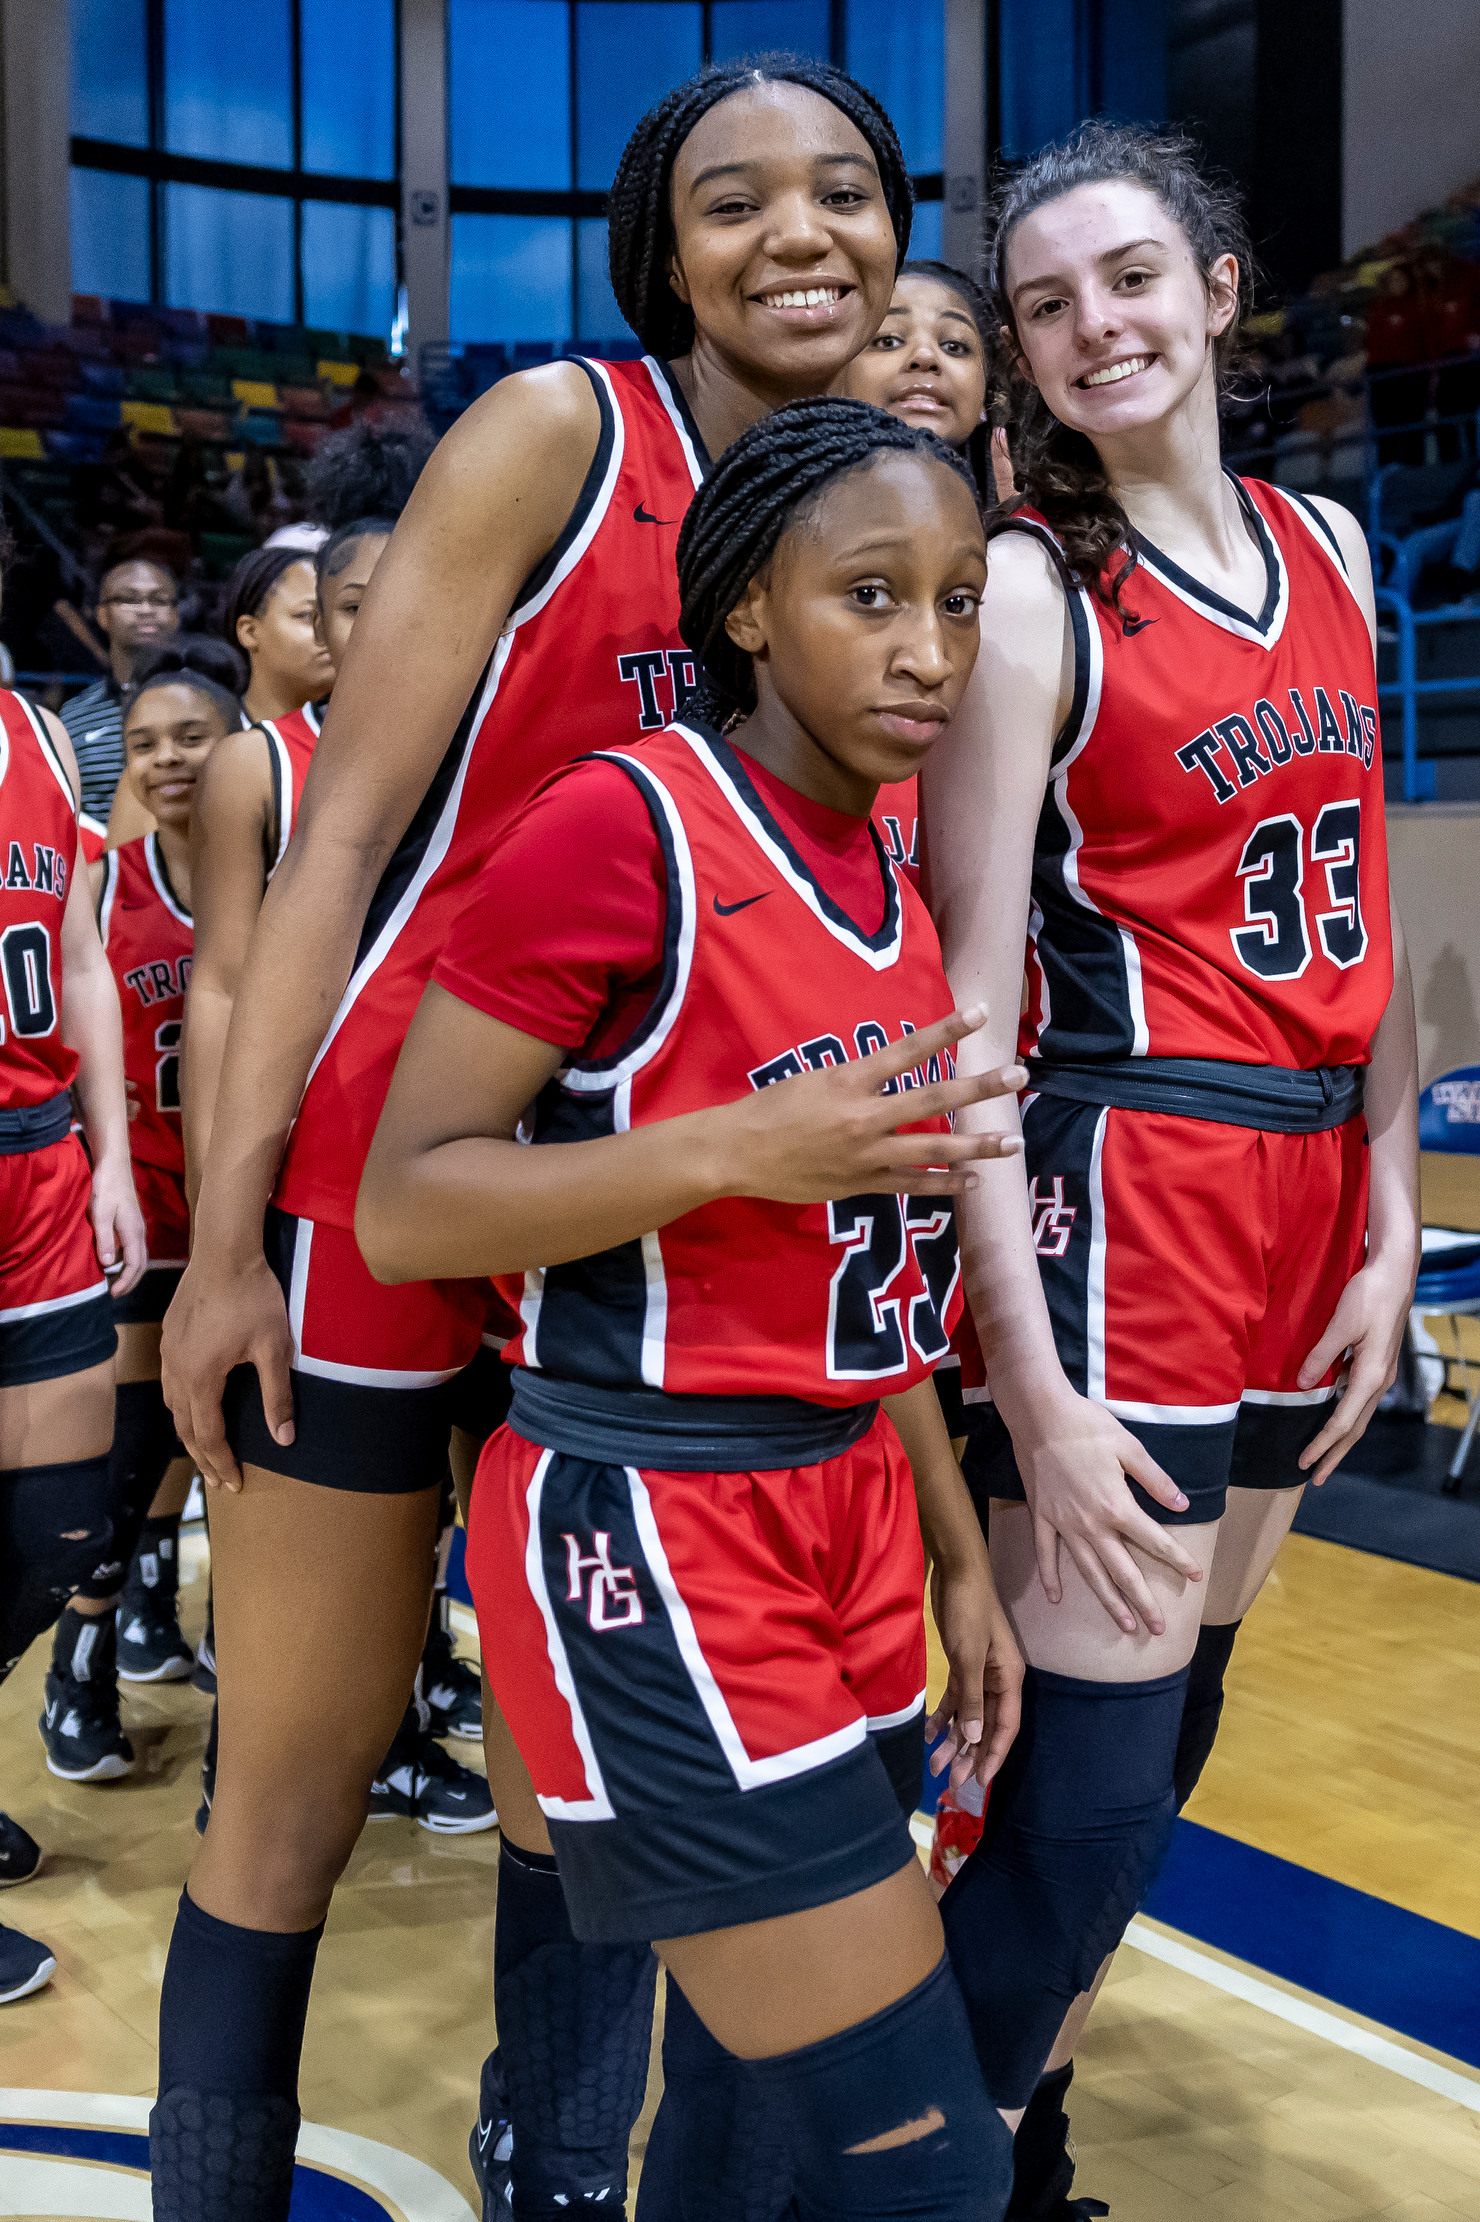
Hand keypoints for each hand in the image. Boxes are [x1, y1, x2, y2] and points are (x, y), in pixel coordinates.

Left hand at [90, 1154, 146, 1296]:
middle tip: (116, 1293)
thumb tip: (107, 1265)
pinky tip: (113, 1259)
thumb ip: (104, 1239)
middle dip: (131, 1281)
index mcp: (133, 1232)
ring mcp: (136, 1226)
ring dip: (130, 1270)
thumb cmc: (106, 1186)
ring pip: (138, 1255)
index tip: (113, 1293)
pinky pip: (133, 1247)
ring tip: (116, 1280)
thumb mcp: (100, 1213)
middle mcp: (139, 1231)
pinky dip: (127, 1259)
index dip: (126, 1282)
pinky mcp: (131, 1221)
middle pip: (141, 1263)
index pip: (134, 1265)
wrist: (113, 1163)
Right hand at [161, 1248, 294, 1491]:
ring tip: (207, 1448)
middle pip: (184, 1429)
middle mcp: (177, 1370)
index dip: (223, 1463)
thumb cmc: (254, 1297)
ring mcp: (168, 1352)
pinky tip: (196, 1403)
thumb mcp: (274, 1348)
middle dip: (202, 1458)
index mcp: (201, 1379)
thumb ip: (277, 1396)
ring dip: (188, 1432)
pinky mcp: (169, 1336)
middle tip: (219, 1481)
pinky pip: (170, 1382)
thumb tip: (284, 1439)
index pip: (209, 1436)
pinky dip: (182, 1405)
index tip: (235, 1484)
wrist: (225, 1252)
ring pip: (172, 1406)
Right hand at [723, 1007, 1025, 1203]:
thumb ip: (855, 1078)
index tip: (981, 1014)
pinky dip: (943, 1184)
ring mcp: (866, 1154)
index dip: (947, 1030)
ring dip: (977, 1144)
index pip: (909, 1049)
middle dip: (980, 1087)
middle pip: (934, 1097)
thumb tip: (890, 1074)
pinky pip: (912, 1185)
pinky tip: (971, 1181)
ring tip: (1012, 1141)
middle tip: (1018, 1076)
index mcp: (850, 1080)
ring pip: (933, 1147)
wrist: (736, 1153)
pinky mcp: (862, 1184)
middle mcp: (865, 1116)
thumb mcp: (812, 1078)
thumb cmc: (768, 1109)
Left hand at [924, 1547, 1022, 1792]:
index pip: (1006, 1727)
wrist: (958, 1573)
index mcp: (1010, 1679)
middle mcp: (998, 1680)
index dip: (994, 1755)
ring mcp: (980, 1673)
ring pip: (969, 1715)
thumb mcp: (970, 1656)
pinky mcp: (963, 1665)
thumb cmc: (969, 1612)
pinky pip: (957, 1698)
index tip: (979, 1781)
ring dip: (954, 1740)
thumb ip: (973, 1698)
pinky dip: (945, 1716)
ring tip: (935, 1765)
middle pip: (986, 1726)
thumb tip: (976, 1738)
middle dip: (970, 1754)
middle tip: (952, 1782)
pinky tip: (929, 1733)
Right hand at [1010, 1385, 1202, 1635]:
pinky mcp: (1042, 1518)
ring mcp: (1064, 1525)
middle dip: (1143, 1602)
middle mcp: (1092, 1524)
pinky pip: (1047, 1554)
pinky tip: (1056, 1598)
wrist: (1040, 1416)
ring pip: (1089, 1572)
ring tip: (1123, 1625)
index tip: (1196, 1576)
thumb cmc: (1088, 1427)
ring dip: (1108, 1601)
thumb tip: (1183, 1505)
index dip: (1177, 1559)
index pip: (1154, 1541)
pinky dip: (1050, 1578)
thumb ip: (1156, 1480)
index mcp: (1117, 1506)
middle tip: (1158, 1629)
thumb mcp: (1130, 1447)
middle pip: (1122, 1571)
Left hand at [1296, 1254, 1414, 1484]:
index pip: (1343, 1422)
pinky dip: (1344, 1415)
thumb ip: (1321, 1356)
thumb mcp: (1340, 1324)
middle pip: (1355, 1429)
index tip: (1305, 1463)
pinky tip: (1329, 1418)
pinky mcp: (1376, 1365)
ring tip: (1322, 1455)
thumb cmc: (1369, 1295)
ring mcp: (1381, 1374)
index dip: (1322, 1444)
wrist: (1395, 1276)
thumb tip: (1303, 1386)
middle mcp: (1379, 1381)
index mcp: (1371, 1376)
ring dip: (1340, 1438)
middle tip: (1315, 1477)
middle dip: (1334, 1454)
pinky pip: (1358, 1399)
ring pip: (1358, 1415)